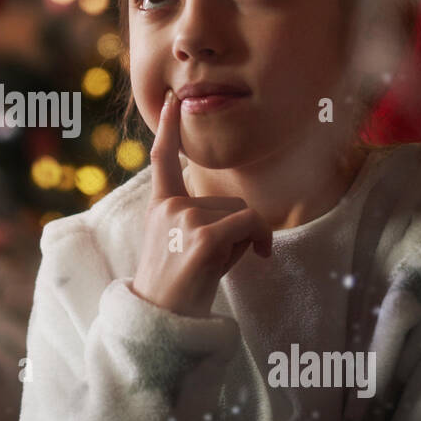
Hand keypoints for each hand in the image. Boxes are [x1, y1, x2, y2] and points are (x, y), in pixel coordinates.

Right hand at [130, 90, 272, 317]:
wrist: (160, 321)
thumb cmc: (179, 288)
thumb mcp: (184, 245)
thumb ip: (204, 221)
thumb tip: (248, 220)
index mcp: (159, 205)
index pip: (162, 159)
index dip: (170, 128)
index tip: (173, 100)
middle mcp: (168, 205)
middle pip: (229, 200)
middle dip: (237, 230)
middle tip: (219, 261)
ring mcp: (184, 218)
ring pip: (242, 214)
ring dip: (245, 240)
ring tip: (219, 267)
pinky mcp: (203, 236)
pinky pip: (249, 224)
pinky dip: (260, 240)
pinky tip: (256, 258)